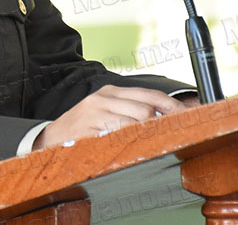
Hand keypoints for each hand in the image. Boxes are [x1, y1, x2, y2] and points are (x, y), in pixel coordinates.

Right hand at [33, 85, 188, 149]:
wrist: (50, 138)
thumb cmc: (83, 127)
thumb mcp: (106, 112)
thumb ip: (131, 111)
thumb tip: (164, 118)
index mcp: (111, 91)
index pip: (149, 94)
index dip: (171, 105)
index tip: (187, 116)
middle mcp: (104, 98)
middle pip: (146, 108)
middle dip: (163, 123)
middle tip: (174, 134)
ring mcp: (96, 112)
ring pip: (135, 121)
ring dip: (149, 134)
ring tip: (156, 142)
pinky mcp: (89, 128)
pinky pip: (119, 134)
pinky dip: (132, 141)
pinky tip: (135, 147)